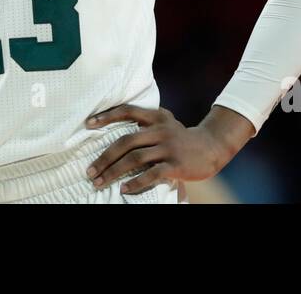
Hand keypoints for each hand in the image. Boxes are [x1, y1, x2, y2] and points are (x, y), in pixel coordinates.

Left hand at [83, 105, 225, 194]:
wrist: (211, 147)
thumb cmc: (181, 137)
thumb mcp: (166, 122)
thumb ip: (146, 122)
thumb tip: (115, 130)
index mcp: (157, 116)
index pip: (128, 111)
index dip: (107, 116)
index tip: (89, 124)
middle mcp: (161, 130)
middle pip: (126, 141)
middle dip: (105, 157)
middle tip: (91, 171)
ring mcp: (169, 147)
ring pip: (135, 159)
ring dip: (114, 172)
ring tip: (100, 182)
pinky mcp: (176, 165)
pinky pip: (151, 174)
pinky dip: (136, 183)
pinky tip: (124, 189)